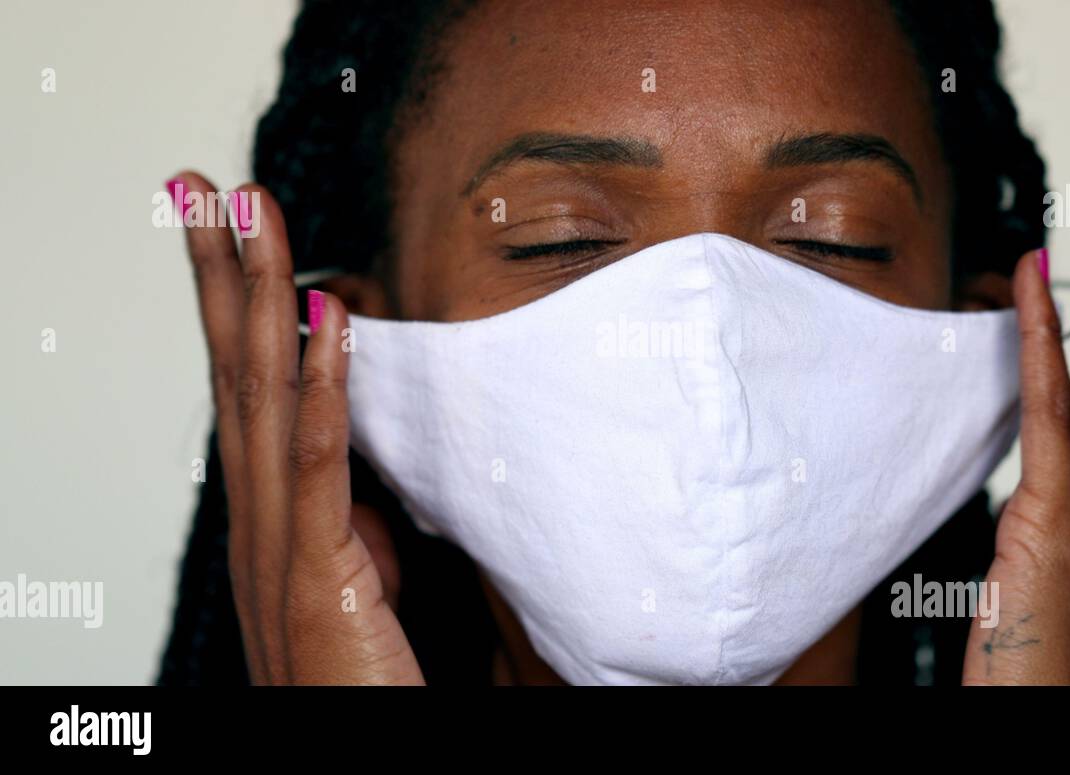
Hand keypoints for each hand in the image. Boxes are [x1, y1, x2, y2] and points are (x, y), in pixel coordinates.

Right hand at [173, 172, 422, 684]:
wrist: (350, 745)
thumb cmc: (356, 674)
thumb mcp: (355, 579)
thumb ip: (348, 522)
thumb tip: (361, 485)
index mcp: (268, 511)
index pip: (243, 385)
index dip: (231, 305)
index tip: (224, 229)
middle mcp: (258, 516)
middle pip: (235, 370)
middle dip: (220, 273)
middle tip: (203, 185)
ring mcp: (279, 544)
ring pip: (262, 396)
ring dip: (257, 296)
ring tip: (249, 211)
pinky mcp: (321, 574)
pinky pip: (316, 463)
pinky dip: (319, 384)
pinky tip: (324, 316)